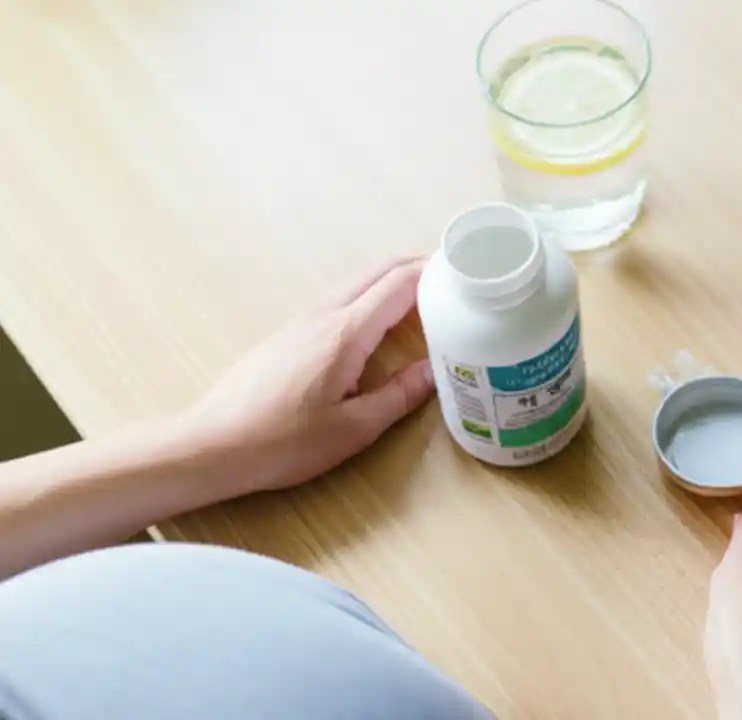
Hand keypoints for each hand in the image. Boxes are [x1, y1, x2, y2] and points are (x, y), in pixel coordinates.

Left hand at [186, 257, 435, 494]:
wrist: (210, 445)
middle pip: (379, 271)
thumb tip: (436, 372)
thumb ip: (400, 395)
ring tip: (429, 304)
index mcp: (345, 333)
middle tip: (456, 284)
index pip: (400, 282)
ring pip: (358, 285)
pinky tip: (383, 328)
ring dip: (395, 285)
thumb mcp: (353, 429)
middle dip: (420, 268)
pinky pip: (341, 303)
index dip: (437, 273)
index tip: (469, 278)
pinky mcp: (289, 335)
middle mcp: (323, 315)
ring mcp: (302, 321)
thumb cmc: (283, 442)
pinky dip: (372, 302)